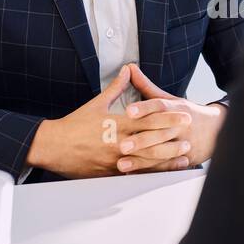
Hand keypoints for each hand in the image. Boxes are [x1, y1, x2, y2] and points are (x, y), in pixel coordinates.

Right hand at [26, 64, 193, 177]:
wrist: (54, 146)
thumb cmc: (74, 124)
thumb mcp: (96, 103)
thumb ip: (116, 87)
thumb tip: (128, 69)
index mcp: (118, 123)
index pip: (148, 119)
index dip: (168, 116)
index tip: (184, 113)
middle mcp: (119, 142)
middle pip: (152, 141)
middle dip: (173, 138)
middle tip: (190, 136)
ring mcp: (116, 160)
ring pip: (147, 161)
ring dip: (167, 159)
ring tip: (183, 156)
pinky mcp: (111, 173)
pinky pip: (135, 174)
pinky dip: (151, 173)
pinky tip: (163, 173)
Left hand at [115, 64, 226, 173]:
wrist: (216, 129)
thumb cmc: (186, 112)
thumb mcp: (169, 98)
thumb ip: (147, 86)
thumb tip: (129, 67)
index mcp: (176, 108)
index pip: (160, 106)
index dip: (144, 108)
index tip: (129, 111)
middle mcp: (181, 126)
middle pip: (159, 132)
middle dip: (140, 140)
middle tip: (121, 144)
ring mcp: (184, 144)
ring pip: (161, 153)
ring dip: (141, 160)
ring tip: (122, 163)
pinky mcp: (184, 159)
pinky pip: (165, 167)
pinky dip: (149, 171)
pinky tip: (134, 174)